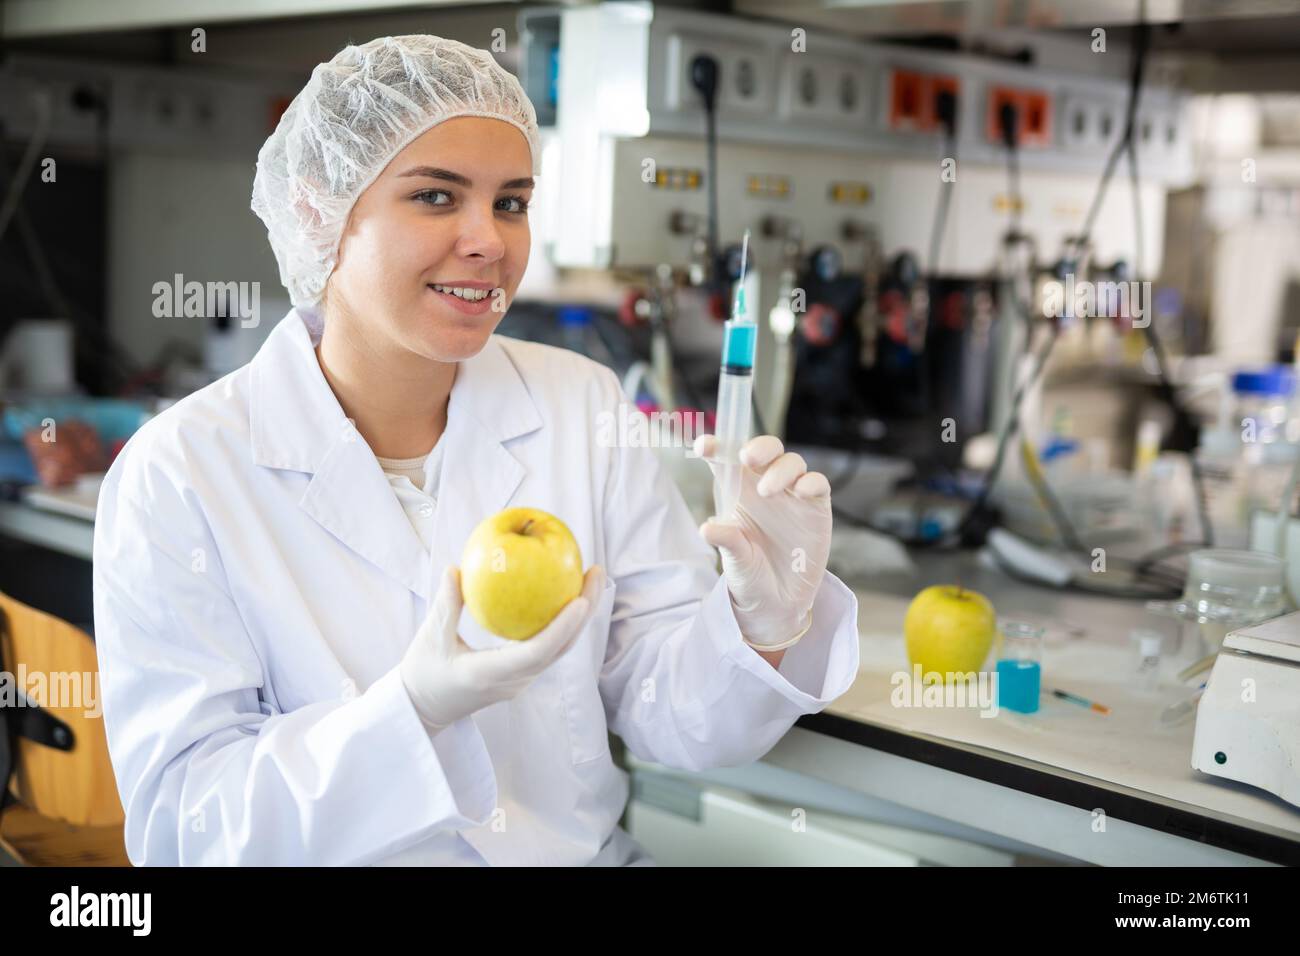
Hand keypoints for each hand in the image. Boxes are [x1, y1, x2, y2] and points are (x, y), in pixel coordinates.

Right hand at [400, 564, 605, 731]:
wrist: (424, 708)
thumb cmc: (423, 673)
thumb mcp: (430, 638)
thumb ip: (446, 605)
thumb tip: (456, 568)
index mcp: (490, 674)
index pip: (537, 653)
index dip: (562, 628)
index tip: (580, 600)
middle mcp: (513, 681)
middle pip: (560, 648)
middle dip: (584, 611)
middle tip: (597, 572)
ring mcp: (520, 681)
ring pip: (559, 649)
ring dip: (580, 616)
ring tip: (590, 578)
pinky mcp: (521, 676)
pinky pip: (549, 649)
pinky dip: (563, 622)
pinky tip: (568, 594)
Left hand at [694, 434, 831, 648]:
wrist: (777, 603)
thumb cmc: (751, 573)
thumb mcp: (735, 559)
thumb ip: (727, 540)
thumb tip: (707, 528)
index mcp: (739, 492)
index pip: (727, 461)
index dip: (717, 448)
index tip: (702, 447)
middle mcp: (765, 487)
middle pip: (766, 451)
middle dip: (758, 447)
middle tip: (746, 457)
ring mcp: (793, 495)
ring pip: (792, 463)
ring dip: (780, 470)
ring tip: (767, 491)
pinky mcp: (816, 508)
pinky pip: (818, 485)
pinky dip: (811, 482)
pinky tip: (801, 491)